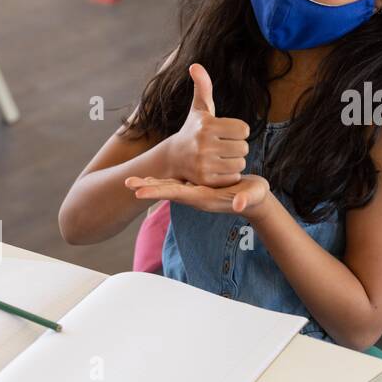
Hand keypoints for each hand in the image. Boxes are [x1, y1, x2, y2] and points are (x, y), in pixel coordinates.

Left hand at [125, 174, 270, 216]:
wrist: (255, 200)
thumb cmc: (255, 197)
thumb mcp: (252, 196)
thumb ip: (246, 200)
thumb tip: (239, 204)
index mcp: (204, 198)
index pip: (176, 194)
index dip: (158, 192)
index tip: (139, 192)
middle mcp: (195, 196)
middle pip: (166, 191)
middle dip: (147, 188)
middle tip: (126, 183)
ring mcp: (195, 192)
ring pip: (168, 187)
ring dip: (150, 184)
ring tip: (131, 181)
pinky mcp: (197, 187)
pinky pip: (175, 184)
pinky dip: (161, 181)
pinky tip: (150, 177)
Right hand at [162, 64, 249, 186]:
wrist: (173, 158)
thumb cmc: (193, 130)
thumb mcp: (199, 109)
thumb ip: (202, 86)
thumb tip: (195, 65)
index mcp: (207, 125)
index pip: (244, 129)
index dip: (238, 131)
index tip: (225, 133)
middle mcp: (204, 144)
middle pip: (244, 147)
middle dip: (237, 147)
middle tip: (222, 147)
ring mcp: (204, 164)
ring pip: (240, 163)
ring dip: (235, 162)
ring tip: (220, 158)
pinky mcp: (205, 180)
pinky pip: (233, 177)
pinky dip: (229, 175)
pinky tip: (218, 170)